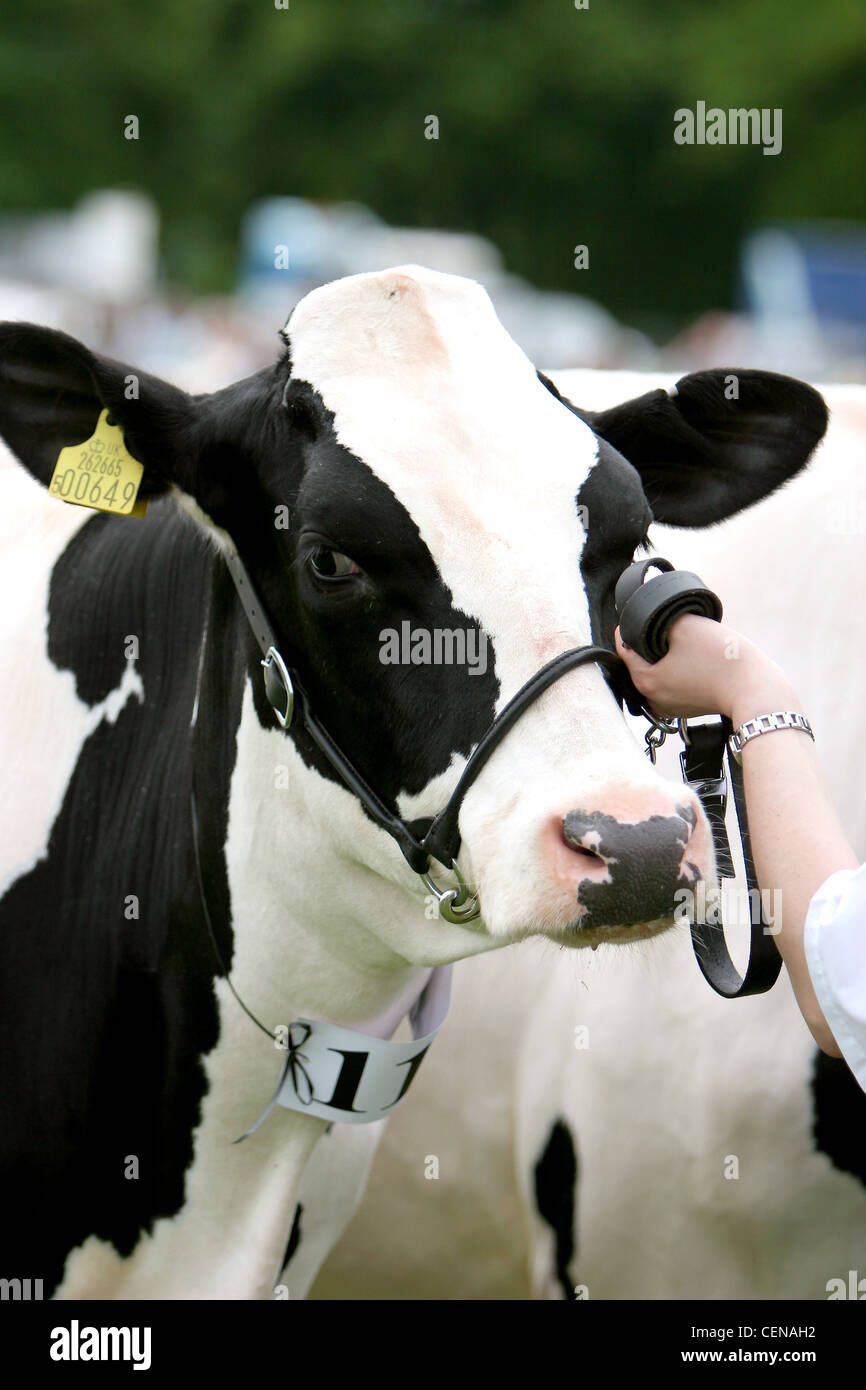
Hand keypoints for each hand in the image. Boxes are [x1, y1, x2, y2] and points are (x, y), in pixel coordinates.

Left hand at [614, 614, 798, 723]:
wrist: (756, 689)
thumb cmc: (722, 660)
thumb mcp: (686, 626)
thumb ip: (661, 619)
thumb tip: (653, 619)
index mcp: (645, 680)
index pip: (624, 650)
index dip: (628, 629)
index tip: (633, 617)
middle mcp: (653, 699)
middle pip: (640, 663)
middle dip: (649, 644)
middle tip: (665, 627)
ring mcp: (671, 707)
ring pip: (659, 673)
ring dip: (665, 657)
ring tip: (683, 642)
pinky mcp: (689, 708)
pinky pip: (675, 684)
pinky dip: (679, 670)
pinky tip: (694, 659)